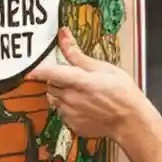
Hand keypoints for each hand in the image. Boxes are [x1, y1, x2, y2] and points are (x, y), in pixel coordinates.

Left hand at [26, 27, 149, 139]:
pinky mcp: (72, 126)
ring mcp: (70, 114)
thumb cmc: (122, 93)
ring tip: (82, 94)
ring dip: (61, 95)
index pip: (49, 73)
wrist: (131, 121)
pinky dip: (69, 109)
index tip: (30, 70)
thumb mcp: (103, 68)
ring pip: (55, 100)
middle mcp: (71, 98)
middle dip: (57, 80)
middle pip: (50, 86)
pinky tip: (85, 107)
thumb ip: (77, 54)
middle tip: (74, 79)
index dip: (37, 70)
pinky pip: (63, 114)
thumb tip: (63, 35)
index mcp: (78, 81)